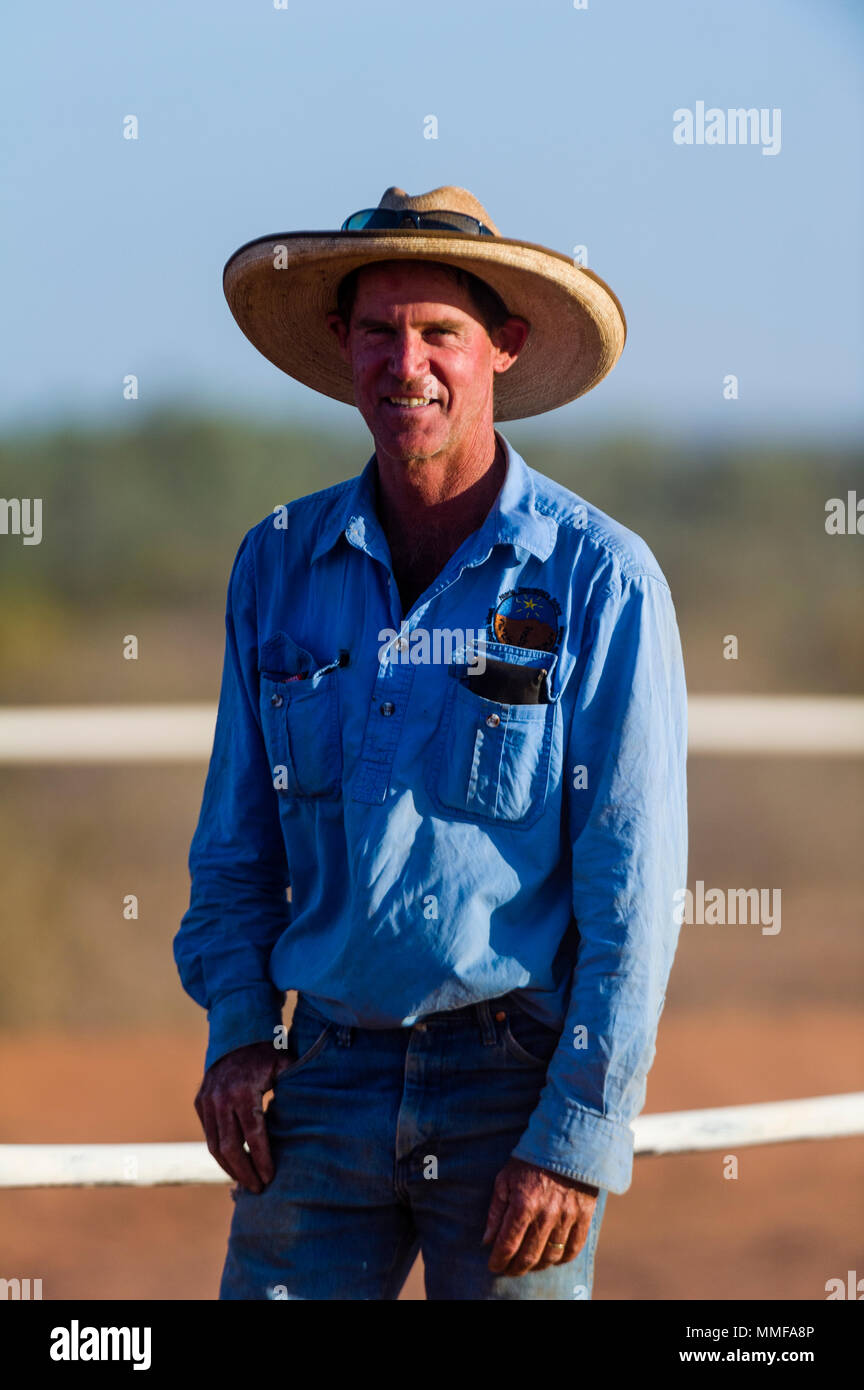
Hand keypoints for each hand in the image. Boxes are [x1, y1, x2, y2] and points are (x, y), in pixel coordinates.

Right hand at [194, 1040, 290, 1193]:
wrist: (237, 1034)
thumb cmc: (268, 1053)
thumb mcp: (285, 1064)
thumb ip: (296, 1086)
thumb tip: (318, 1112)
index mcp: (243, 1091)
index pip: (253, 1136)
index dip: (261, 1160)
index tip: (270, 1178)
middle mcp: (221, 1098)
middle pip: (230, 1148)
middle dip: (244, 1172)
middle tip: (258, 1189)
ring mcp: (207, 1101)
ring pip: (214, 1146)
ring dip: (230, 1168)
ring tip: (246, 1183)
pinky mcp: (200, 1103)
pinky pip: (209, 1135)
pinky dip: (220, 1153)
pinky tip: (234, 1165)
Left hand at [482, 1157, 598, 1275]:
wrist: (566, 1143)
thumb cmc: (530, 1161)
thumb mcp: (505, 1179)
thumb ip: (496, 1212)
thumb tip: (487, 1240)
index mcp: (523, 1204)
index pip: (508, 1245)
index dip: (498, 1260)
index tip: (493, 1266)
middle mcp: (546, 1214)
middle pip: (529, 1256)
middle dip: (515, 1268)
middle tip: (508, 1270)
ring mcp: (567, 1217)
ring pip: (551, 1257)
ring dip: (537, 1266)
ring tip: (528, 1265)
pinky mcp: (584, 1216)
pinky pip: (574, 1249)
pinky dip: (562, 1259)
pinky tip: (552, 1258)